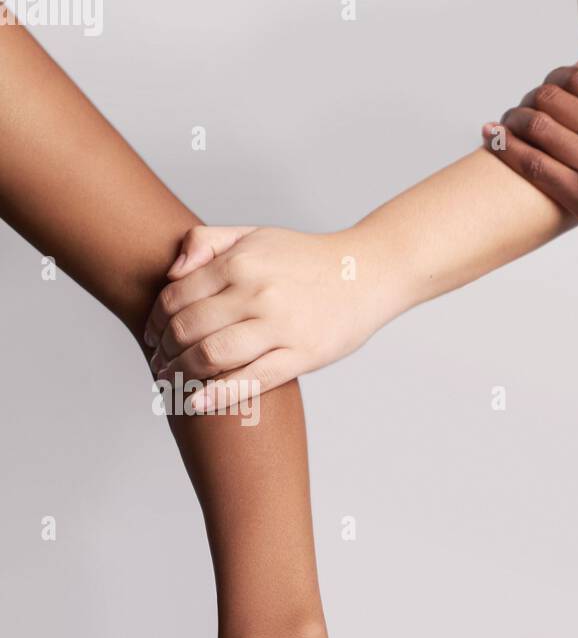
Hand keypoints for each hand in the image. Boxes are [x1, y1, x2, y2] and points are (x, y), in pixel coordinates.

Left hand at [143, 224, 395, 403]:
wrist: (365, 274)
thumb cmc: (307, 260)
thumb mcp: (255, 234)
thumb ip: (206, 241)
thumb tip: (173, 274)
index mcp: (241, 262)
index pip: (177, 297)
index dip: (155, 322)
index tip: (152, 337)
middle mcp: (257, 292)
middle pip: (188, 328)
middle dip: (165, 351)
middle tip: (160, 364)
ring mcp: (281, 325)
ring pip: (213, 355)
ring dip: (183, 373)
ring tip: (173, 382)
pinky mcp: (303, 355)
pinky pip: (253, 379)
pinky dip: (220, 394)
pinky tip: (198, 403)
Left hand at [482, 66, 577, 295]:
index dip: (553, 81)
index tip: (543, 92)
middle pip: (553, 98)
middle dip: (529, 100)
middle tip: (519, 112)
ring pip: (537, 125)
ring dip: (512, 121)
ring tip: (500, 126)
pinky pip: (532, 165)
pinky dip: (505, 148)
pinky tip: (492, 140)